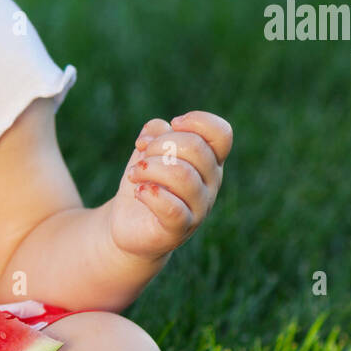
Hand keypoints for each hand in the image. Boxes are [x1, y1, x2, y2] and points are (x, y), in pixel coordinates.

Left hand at [108, 110, 232, 261]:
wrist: (129, 224)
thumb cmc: (145, 182)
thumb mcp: (148, 150)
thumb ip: (156, 132)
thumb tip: (161, 128)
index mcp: (209, 160)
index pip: (222, 133)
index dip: (197, 121)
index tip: (173, 125)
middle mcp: (211, 183)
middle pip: (196, 148)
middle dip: (160, 144)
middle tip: (143, 157)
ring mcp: (199, 207)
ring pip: (182, 175)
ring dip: (149, 168)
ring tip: (134, 175)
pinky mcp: (179, 229)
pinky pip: (172, 208)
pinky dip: (150, 194)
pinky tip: (139, 192)